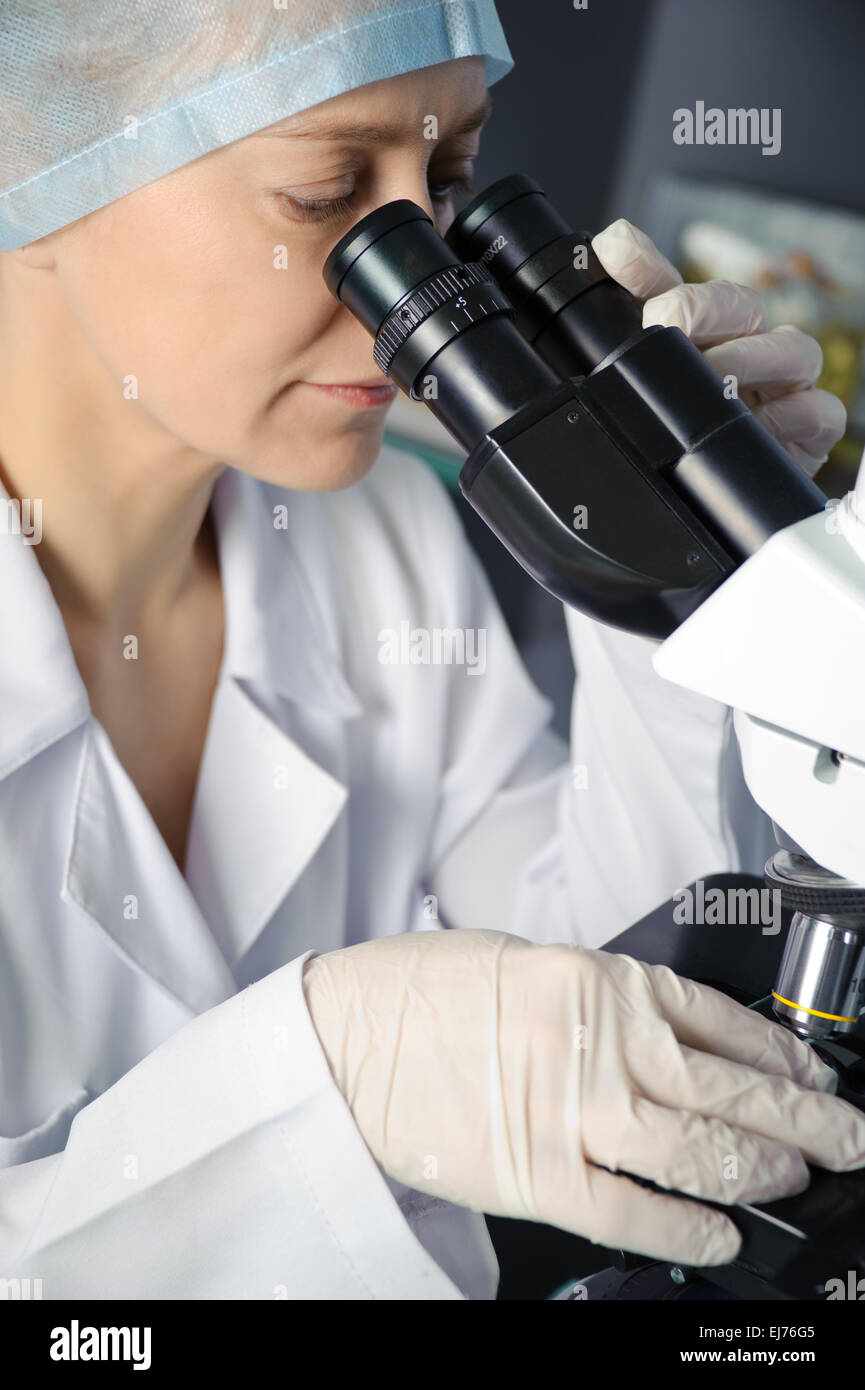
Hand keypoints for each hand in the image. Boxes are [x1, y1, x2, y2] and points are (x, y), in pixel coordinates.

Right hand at [302, 928, 864, 1265]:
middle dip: (804, 1118)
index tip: (809, 1072)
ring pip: (699, 1150)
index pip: (721, 1018)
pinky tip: (720, 1235)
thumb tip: (669, 1040)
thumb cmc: (422, 992)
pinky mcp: (538, 1176)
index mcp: (599, 980)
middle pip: (731, 1089)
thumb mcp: (529, 962)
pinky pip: (635, 1212)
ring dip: (760, 1170)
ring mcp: (573, 1113)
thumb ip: (604, 1002)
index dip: (779, 1052)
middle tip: (846, 1136)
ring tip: (798, 1179)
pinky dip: (687, 1229)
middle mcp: (600, 1043)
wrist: (345, 1034)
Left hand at [592, 218, 844, 475]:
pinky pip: (820, 410)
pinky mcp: (807, 430)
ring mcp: (780, 386)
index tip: (614, 255)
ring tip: (716, 377)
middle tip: (667, 323)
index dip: (642, 264)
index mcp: (696, 333)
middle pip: (741, 305)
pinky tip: (763, 422)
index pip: (670, 283)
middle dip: (704, 308)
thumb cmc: (683, 434)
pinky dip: (796, 413)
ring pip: (792, 349)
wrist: (713, 507)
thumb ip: (618, 322)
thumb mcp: (637, 384)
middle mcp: (743, 348)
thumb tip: (604, 252)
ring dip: (751, 358)